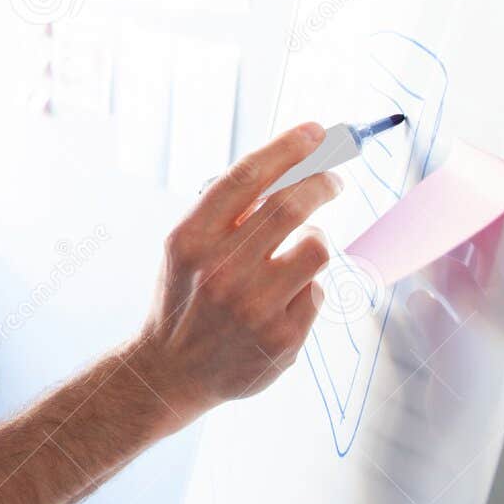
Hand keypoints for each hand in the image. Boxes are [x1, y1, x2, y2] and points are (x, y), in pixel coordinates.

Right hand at [136, 122, 341, 414]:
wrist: (170, 371)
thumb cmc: (185, 298)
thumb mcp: (186, 248)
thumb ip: (226, 213)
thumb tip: (289, 166)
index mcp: (191, 240)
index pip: (246, 177)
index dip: (287, 147)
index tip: (315, 132)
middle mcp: (220, 270)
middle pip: (291, 204)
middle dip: (322, 182)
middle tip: (333, 180)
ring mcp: (253, 306)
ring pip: (317, 247)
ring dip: (316, 240)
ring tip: (300, 249)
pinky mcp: (282, 337)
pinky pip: (317, 291)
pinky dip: (306, 288)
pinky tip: (282, 302)